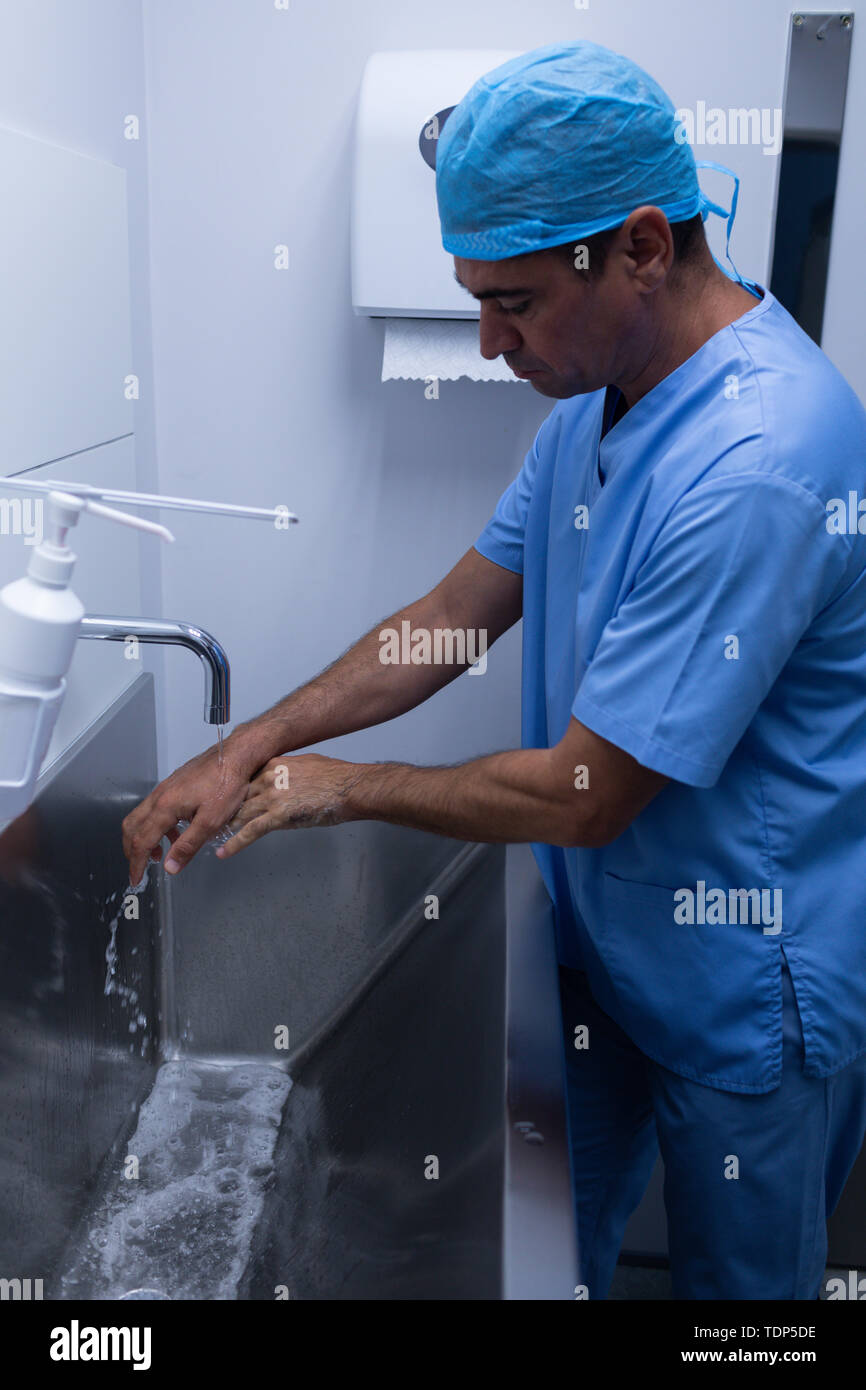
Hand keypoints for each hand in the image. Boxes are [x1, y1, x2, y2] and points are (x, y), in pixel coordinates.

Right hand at [122, 738, 263, 885]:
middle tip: (138, 867)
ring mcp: (165, 788)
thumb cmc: (227, 784)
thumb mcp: (211, 821)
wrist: (235, 755)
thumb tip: (170, 867)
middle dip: (132, 850)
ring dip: (144, 838)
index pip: (141, 841)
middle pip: (132, 827)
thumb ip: (188, 846)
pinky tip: (175, 833)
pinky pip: (154, 808)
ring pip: (141, 816)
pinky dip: (156, 826)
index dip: (136, 864)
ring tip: (158, 854)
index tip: (135, 879)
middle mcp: (160, 795)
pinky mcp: (174, 785)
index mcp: (165, 806)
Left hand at [215, 753, 361, 860]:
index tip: (220, 800)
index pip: (244, 779)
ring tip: (209, 838)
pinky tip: (223, 852)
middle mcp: (268, 778)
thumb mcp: (306, 764)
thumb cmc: (335, 777)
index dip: (230, 792)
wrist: (349, 787)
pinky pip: (250, 831)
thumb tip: (282, 777)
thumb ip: (287, 771)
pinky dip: (234, 843)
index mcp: (274, 764)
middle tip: (208, 821)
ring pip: (240, 814)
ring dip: (223, 828)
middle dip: (222, 811)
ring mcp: (272, 797)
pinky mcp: (279, 815)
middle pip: (237, 797)